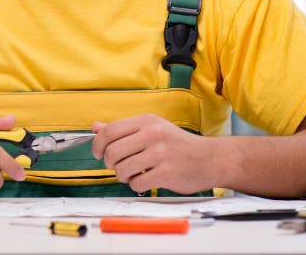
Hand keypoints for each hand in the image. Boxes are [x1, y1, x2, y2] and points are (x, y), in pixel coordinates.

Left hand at [92, 115, 216, 194]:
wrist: (209, 158)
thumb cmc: (178, 144)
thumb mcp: (152, 128)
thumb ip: (123, 129)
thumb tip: (95, 127)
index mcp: (146, 121)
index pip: (109, 131)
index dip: (97, 144)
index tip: (98, 153)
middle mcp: (152, 134)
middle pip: (112, 151)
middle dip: (109, 163)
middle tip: (118, 165)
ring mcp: (160, 154)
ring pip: (122, 170)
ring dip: (123, 176)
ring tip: (134, 173)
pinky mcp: (166, 173)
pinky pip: (137, 184)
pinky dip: (137, 185)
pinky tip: (146, 180)